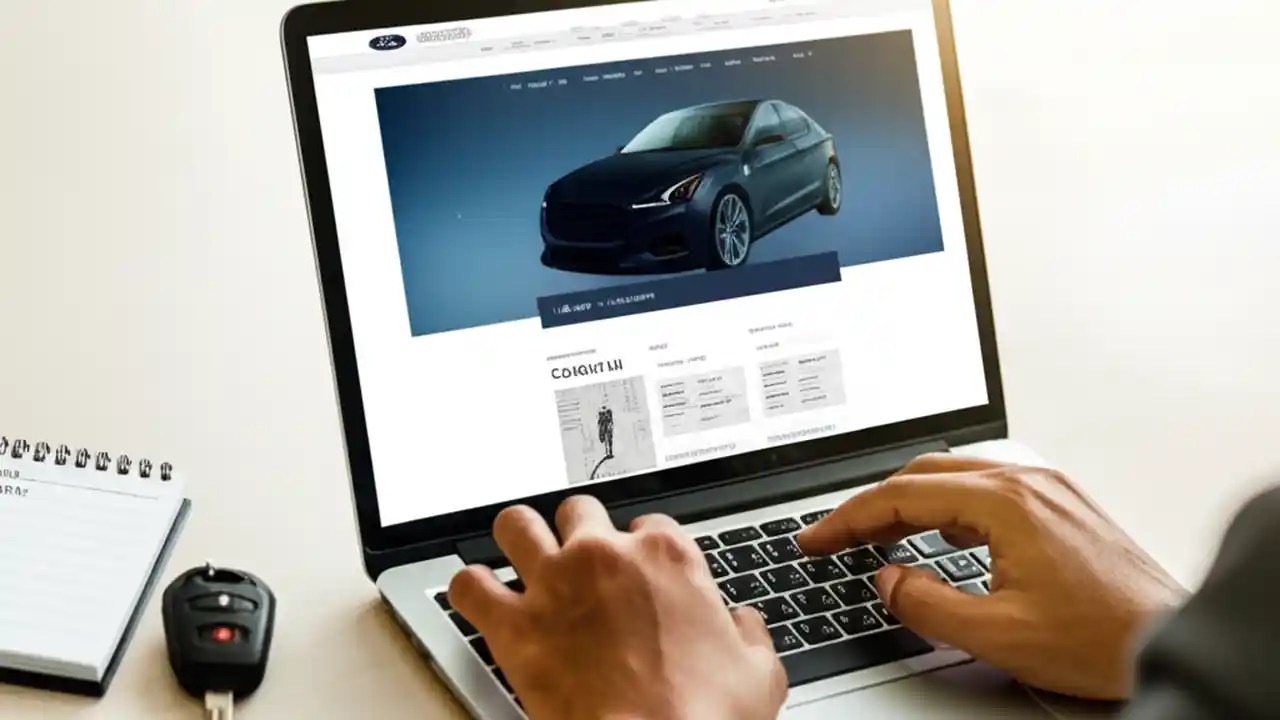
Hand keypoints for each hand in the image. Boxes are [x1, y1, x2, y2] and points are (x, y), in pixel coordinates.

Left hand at [449, 496, 786, 719]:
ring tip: (519, 556)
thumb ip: (749, 635)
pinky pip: (468, 585)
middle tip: (578, 561)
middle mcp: (606, 556)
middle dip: (577, 531)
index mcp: (668, 558)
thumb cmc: (702, 715)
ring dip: (517, 538)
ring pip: (517, 524)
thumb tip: (745, 625)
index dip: (642, 547)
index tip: (637, 568)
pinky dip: (469, 589)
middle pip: (579, 510)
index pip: (650, 523)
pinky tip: (477, 597)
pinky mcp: (513, 624)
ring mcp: (555, 584)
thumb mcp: (758, 673)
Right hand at [796, 453, 1183, 699]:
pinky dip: (947, 505)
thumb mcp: (996, 634)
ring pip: (954, 476)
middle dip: (871, 505)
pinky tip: (941, 533)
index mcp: (1005, 502)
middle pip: (923, 475)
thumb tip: (888, 580)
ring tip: (877, 535)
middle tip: (835, 536)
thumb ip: (926, 604)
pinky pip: (987, 487)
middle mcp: (1026, 481)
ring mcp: (1046, 487)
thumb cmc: (1102, 638)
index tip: (817, 538)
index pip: (901, 495)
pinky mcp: (1060, 502)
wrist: (1174, 640)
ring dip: (909, 501)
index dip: (848, 518)